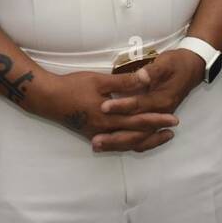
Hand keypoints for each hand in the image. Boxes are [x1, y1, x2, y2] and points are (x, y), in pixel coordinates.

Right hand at [34, 69, 180, 152]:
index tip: (173, 119)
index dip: (157, 120)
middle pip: (136, 136)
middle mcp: (106, 129)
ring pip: (126, 143)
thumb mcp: (99, 80)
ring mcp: (98, 134)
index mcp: (109, 117)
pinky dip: (128, 143)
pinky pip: (115, 143)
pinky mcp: (91, 134)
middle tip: (172, 132)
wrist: (48, 98)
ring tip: (158, 137)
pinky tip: (134, 140)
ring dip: (144, 141)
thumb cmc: (73, 86)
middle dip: (155, 134)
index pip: (139, 120)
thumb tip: (146, 79)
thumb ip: (124, 82)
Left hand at [96, 48, 204, 150]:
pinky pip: (142, 139)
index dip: (120, 106)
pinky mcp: (155, 122)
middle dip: (115, 135)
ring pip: (138, 138)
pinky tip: (112, 145)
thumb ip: (153, 71)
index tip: (102, 107)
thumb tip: (142, 76)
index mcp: (162, 100)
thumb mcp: (166, 63)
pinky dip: (127, 143)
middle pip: (136, 130)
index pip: (138, 105)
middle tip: (95, 139)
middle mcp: (161, 114)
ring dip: (118, 143)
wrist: (193, 68)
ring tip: (98, 145)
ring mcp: (158, 120)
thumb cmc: (177, 64)